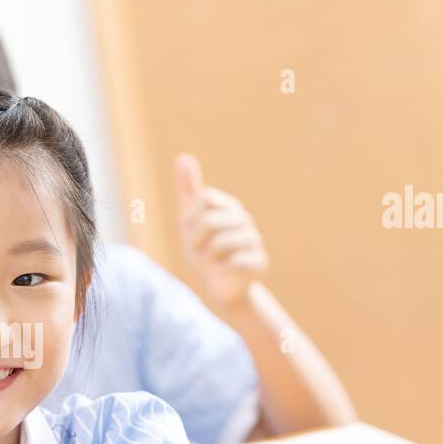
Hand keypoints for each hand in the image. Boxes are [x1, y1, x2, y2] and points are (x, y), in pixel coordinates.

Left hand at [174, 153, 268, 308]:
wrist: (218, 286)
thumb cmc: (202, 250)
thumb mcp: (189, 220)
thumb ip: (188, 190)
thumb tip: (183, 157)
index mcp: (228, 205)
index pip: (202, 199)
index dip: (190, 221)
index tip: (193, 232)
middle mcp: (244, 219)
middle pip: (208, 221)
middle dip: (196, 241)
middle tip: (202, 251)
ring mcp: (254, 239)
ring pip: (218, 243)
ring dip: (207, 257)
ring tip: (213, 261)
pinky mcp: (259, 261)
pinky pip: (232, 261)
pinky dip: (221, 270)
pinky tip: (226, 271)